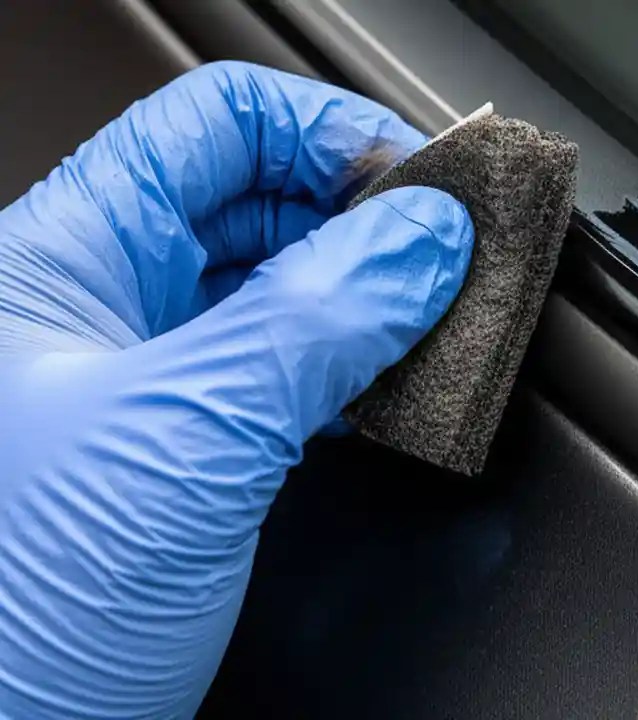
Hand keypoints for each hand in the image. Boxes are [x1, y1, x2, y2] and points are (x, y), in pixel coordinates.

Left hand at [0, 62, 472, 717]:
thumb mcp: (183, 441)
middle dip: (369, 216)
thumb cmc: (12, 617)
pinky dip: (359, 369)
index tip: (423, 184)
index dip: (326, 133)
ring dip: (375, 296)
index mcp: (61, 261)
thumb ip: (313, 324)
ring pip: (286, 289)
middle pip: (262, 199)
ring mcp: (152, 379)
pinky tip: (403, 385)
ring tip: (447, 314)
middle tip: (456, 251)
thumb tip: (422, 238)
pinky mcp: (196, 450)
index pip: (214, 123)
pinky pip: (293, 372)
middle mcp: (103, 307)